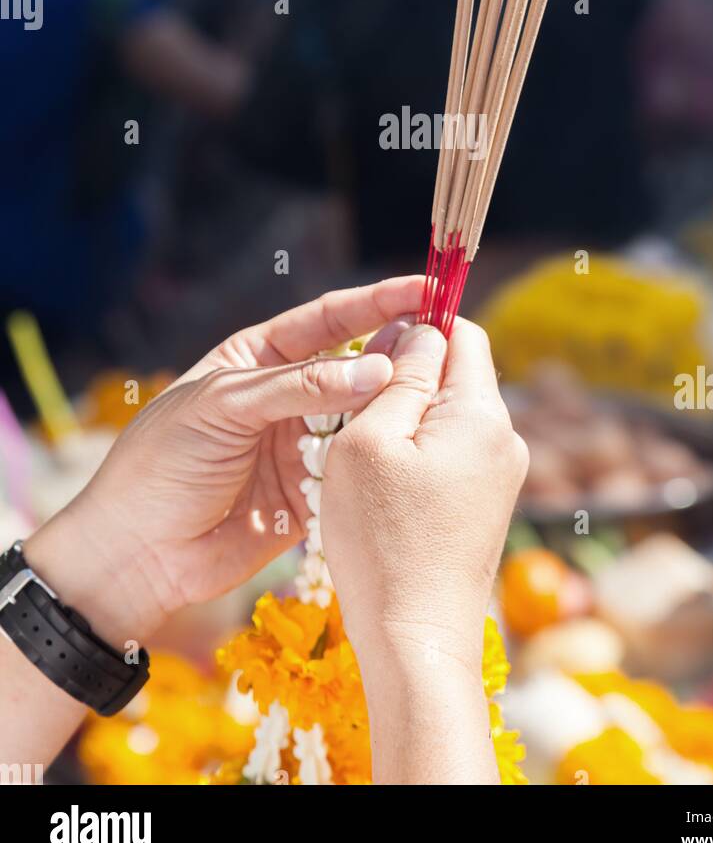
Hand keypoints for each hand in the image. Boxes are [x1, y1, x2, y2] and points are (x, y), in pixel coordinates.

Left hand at [25, 276, 423, 649]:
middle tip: (446, 343)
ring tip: (438, 395)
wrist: (135, 554)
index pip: (328, 320)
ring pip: (364, 417)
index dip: (378, 302)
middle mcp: (286, 397)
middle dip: (400, 353)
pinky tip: (411, 449)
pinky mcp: (313, 494)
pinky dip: (381, 460)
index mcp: (258, 358)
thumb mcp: (225, 407)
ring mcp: (301, 445)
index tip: (427, 288)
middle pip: (356, 365)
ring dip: (396, 407)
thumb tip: (379, 368)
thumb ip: (301, 386)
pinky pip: (358, 469)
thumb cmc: (161, 465)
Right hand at [322, 318, 528, 682]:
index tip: (371, 350)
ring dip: (407, 424)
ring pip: (449, 418)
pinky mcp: (490, 507)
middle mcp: (506, 438)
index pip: (462, 332)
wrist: (417, 642)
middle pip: (457, 375)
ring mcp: (503, 476)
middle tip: (356, 416)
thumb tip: (422, 331)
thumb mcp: (369, 441)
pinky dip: (418, 459)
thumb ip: (398, 376)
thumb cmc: (381, 540)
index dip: (417, 328)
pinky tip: (384, 493)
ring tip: (364, 462)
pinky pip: (453, 457)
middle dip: (407, 380)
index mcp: (482, 412)